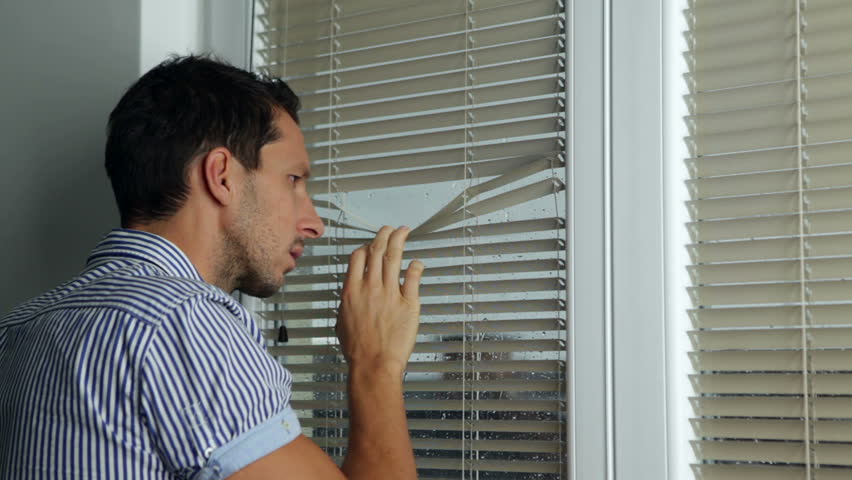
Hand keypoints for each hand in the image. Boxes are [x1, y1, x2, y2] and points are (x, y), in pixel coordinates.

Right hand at [335, 226, 424, 376]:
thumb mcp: (342, 321)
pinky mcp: (408, 303)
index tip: (371, 244)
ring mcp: (390, 293)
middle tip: (389, 228)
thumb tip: (351, 295)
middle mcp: (371, 287)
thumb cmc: (357, 349)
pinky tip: (417, 261)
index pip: (358, 258)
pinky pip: (413, 277)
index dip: (366, 246)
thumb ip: (348, 302)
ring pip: (394, 258)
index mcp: (352, 290)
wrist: (373, 364)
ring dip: (399, 241)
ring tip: (403, 232)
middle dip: (384, 235)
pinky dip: (415, 266)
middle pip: (377, 251)